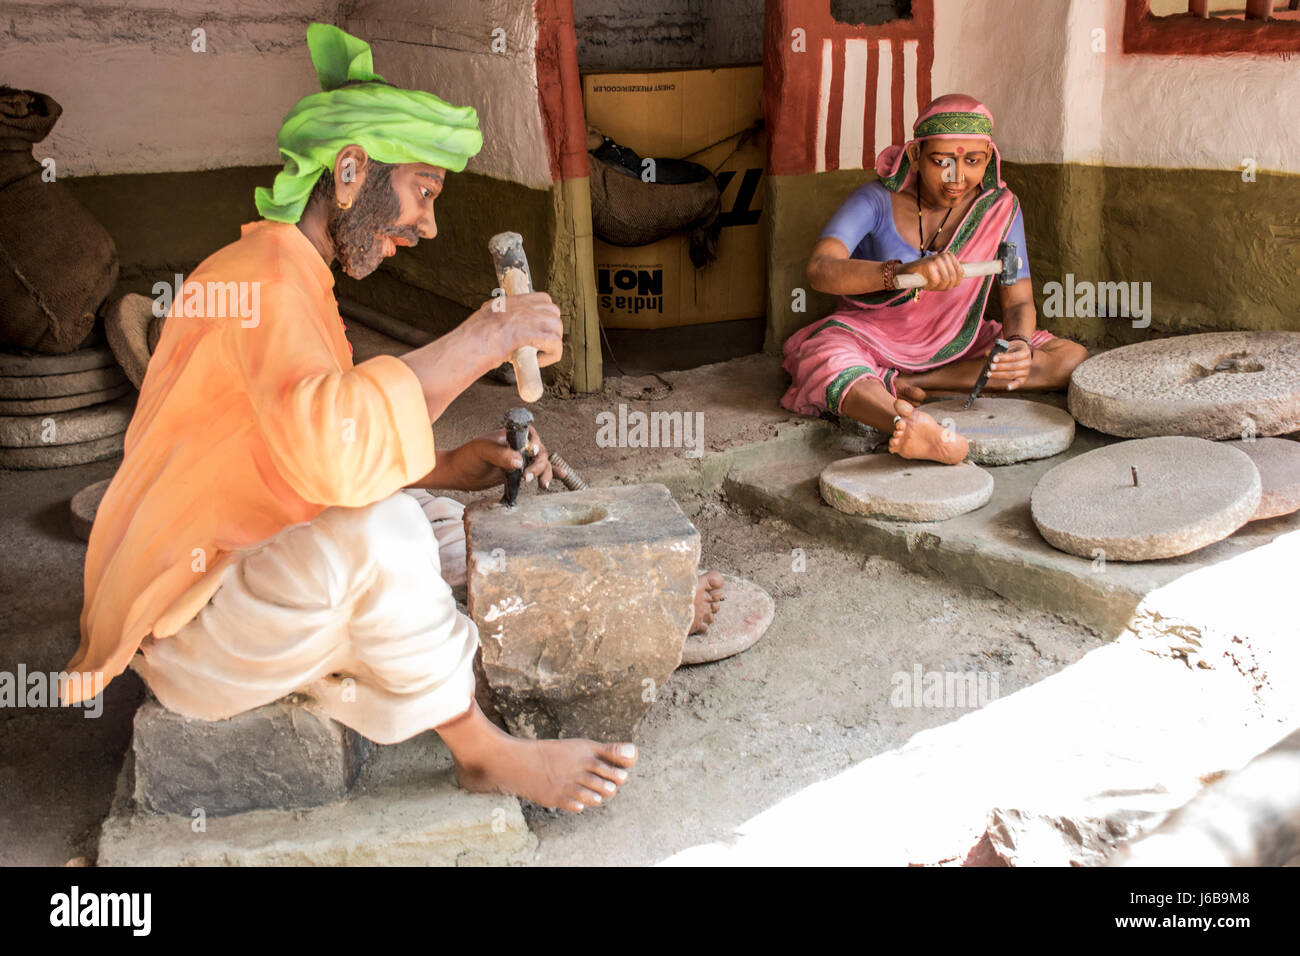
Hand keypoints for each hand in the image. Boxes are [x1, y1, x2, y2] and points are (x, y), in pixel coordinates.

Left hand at [433, 425, 554, 491]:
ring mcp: (519, 459)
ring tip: (544, 484)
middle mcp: (518, 446)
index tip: (532, 452)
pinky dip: (548, 474)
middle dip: (539, 465)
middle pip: (540, 452)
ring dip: (547, 472)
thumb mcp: (482, 452)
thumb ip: (501, 455)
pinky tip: (560, 477)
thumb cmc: (466, 457)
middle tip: (528, 478)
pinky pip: (536, 472)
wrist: (458, 474)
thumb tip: (519, 462)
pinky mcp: (517, 473)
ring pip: (541, 463)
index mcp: (511, 436)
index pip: (531, 436)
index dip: (536, 443)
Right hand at [473, 292, 562, 368]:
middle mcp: (521, 306)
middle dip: (551, 329)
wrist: (469, 346)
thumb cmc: (472, 339)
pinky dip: (552, 354)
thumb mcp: (486, 319)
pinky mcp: (532, 333)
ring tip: (539, 354)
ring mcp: (527, 317)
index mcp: (511, 302)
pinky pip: (555, 342)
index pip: (541, 299)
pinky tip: (539, 361)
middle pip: (553, 312)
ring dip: (552, 342)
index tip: (538, 330)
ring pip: (557, 326)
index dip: (544, 315)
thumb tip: (505, 330)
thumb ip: (500, 319)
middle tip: (540, 344)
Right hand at [899, 252, 963, 291]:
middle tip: (934, 286)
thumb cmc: (925, 274)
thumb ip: (954, 270)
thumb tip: (971, 268)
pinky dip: (930, 285)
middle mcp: (945, 256)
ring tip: (929, 284)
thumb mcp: (941, 271)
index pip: (961, 274)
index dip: (954, 283)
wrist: (906, 272)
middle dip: (944, 287)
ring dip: (937, 287)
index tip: (944, 285)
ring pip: (946, 280)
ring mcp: (937, 259)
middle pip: (953, 279)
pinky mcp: (929, 264)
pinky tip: (925, 283)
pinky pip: (936, 281)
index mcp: (950, 257)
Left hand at [985, 339, 1032, 390]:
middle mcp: (1027, 363)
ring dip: (1000, 375)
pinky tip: (1007, 387)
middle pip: (1013, 366)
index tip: (994, 358)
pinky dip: (1013, 386)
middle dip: (1000, 367)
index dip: (1004, 358)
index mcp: (1025, 353)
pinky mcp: (1023, 379)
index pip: (1014, 356)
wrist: (1023, 352)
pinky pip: (1018, 383)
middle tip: (990, 366)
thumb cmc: (1013, 349)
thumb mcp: (1008, 346)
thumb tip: (987, 353)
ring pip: (1012, 374)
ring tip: (989, 374)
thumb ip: (998, 350)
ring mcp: (1025, 372)